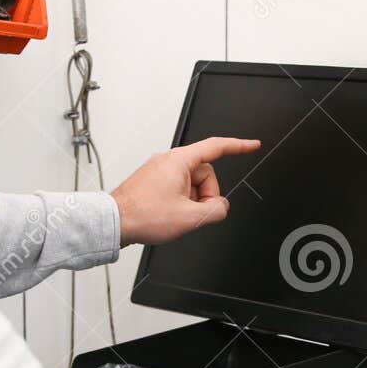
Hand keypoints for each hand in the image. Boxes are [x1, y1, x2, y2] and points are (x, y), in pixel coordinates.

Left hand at [111, 136, 260, 245]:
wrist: (114, 222)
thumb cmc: (143, 215)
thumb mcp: (189, 218)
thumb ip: (216, 210)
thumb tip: (220, 207)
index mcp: (179, 161)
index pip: (217, 147)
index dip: (238, 146)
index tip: (252, 145)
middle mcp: (168, 161)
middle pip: (204, 174)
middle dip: (205, 195)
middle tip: (193, 213)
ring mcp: (159, 171)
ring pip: (191, 184)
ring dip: (191, 201)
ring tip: (176, 216)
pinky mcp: (153, 181)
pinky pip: (177, 188)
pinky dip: (180, 202)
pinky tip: (168, 215)